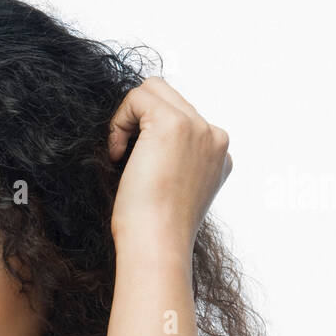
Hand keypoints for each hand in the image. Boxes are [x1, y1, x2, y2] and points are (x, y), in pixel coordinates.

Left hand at [106, 76, 231, 254]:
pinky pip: (137, 97)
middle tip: (124, 159)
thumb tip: (143, 142)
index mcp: (218, 156)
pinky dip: (119, 121)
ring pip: (154, 90)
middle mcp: (215, 138)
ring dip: (130, 117)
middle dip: (140, 122)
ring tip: (121, 155)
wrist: (156, 246)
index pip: (182, 119)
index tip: (137, 170)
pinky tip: (117, 155)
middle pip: (170, 98)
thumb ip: (170, 160)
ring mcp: (199, 128)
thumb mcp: (169, 190)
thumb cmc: (154, 230)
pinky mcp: (174, 123)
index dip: (150, 136)